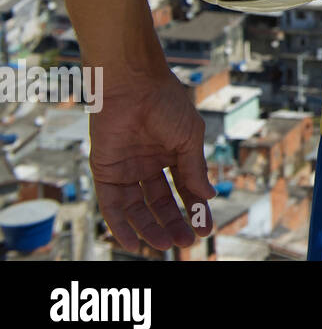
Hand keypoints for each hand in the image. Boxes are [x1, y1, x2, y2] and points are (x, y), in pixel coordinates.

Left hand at [89, 70, 216, 252]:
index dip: (195, 208)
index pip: (185, 188)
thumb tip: (209, 195)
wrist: (132, 84)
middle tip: (185, 242)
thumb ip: (195, 168)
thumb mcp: (190, 138)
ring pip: (139, 208)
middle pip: (162, 203)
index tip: (204, 228)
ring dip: (150, 228)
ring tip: (165, 244)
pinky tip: (134, 241)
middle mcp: (149, 164)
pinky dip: (121, 225)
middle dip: (173, 223)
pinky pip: (112, 205)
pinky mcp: (106, 171)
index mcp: (173, 153)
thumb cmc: (165, 101)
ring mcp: (127, 169)